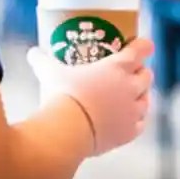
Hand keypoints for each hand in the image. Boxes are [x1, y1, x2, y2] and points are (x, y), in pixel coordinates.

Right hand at [27, 38, 153, 156]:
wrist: (67, 130)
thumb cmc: (61, 95)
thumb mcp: (50, 72)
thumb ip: (42, 60)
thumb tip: (32, 53)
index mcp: (117, 67)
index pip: (140, 51)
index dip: (144, 46)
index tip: (144, 45)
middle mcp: (130, 88)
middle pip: (147, 75)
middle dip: (141, 72)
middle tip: (132, 72)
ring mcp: (132, 112)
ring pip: (146, 100)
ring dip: (142, 96)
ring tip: (133, 97)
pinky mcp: (128, 133)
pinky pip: (140, 124)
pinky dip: (136, 121)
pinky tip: (130, 120)